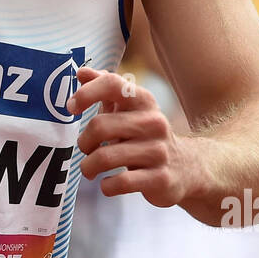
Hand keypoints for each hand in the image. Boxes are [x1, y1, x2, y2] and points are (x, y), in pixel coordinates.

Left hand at [68, 64, 191, 206]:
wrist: (187, 168)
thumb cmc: (146, 135)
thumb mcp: (130, 110)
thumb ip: (106, 88)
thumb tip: (82, 71)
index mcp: (144, 102)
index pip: (113, 84)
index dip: (86, 93)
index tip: (72, 108)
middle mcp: (154, 122)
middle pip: (100, 126)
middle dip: (84, 142)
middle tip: (85, 149)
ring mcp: (158, 151)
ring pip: (105, 157)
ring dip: (89, 167)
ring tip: (90, 169)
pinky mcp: (160, 178)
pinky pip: (120, 182)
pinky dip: (106, 186)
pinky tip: (107, 184)